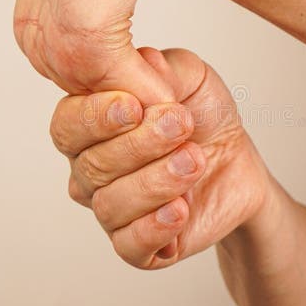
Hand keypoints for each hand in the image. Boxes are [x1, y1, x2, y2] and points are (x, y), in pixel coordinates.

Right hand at [49, 47, 270, 268]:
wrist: (237, 161)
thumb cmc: (202, 116)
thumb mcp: (190, 78)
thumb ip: (162, 69)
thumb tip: (142, 60)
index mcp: (90, 126)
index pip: (67, 126)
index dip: (95, 118)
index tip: (133, 106)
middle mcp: (90, 170)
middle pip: (92, 165)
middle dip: (139, 144)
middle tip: (181, 125)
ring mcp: (111, 209)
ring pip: (110, 205)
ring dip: (156, 181)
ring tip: (194, 161)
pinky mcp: (138, 245)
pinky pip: (128, 245)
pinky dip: (154, 227)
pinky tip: (179, 208)